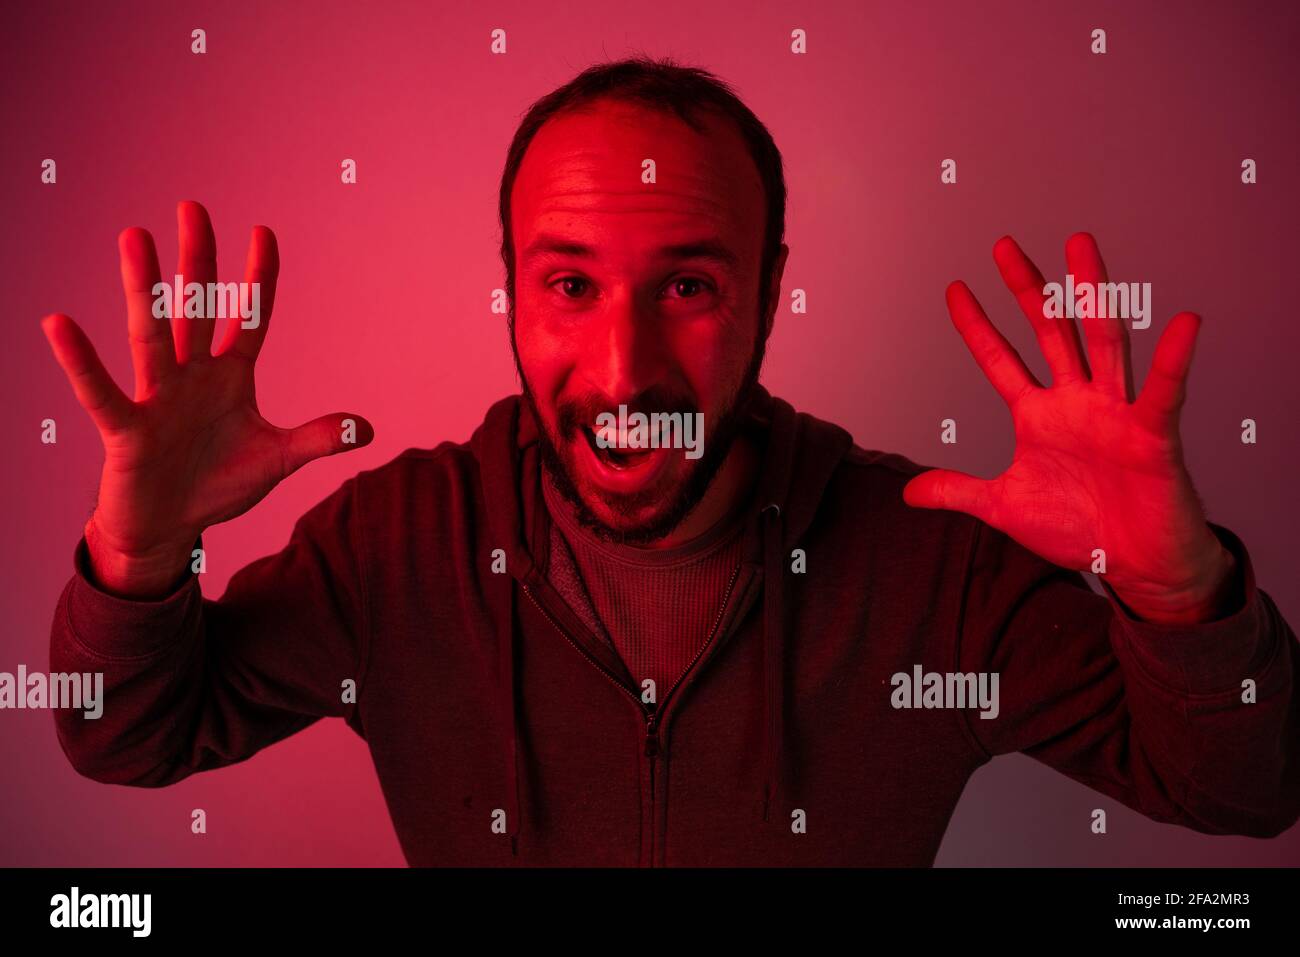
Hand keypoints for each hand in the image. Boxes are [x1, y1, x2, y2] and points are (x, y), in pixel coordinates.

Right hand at [42, 201, 372, 597]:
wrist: (171, 529)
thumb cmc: (218, 485)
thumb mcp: (277, 460)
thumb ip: (317, 440)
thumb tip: (366, 429)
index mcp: (230, 379)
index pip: (250, 319)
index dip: (259, 280)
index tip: (263, 232)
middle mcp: (193, 377)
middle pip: (198, 309)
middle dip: (198, 261)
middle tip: (193, 207)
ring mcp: (158, 399)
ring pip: (153, 336)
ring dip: (145, 290)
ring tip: (133, 237)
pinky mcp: (128, 430)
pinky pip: (102, 391)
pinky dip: (81, 363)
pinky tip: (60, 325)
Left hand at [903, 232, 1233, 623]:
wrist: (1133, 564)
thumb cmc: (1079, 528)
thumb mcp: (1003, 508)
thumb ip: (959, 492)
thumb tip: (910, 493)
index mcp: (1039, 415)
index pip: (1000, 359)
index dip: (976, 326)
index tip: (954, 289)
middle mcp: (1076, 401)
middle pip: (1049, 331)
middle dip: (1029, 289)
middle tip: (1005, 246)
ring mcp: (1114, 412)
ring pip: (1102, 341)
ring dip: (1091, 294)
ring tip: (1080, 247)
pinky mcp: (1152, 435)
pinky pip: (1162, 393)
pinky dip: (1174, 360)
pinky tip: (1183, 323)